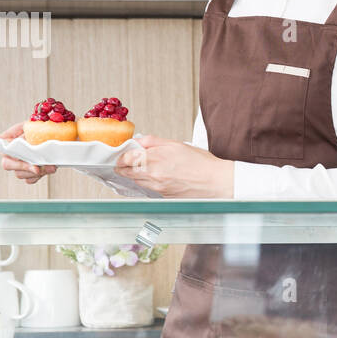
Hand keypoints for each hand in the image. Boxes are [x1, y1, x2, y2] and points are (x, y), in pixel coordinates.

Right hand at [0, 123, 56, 184]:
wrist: (53, 137)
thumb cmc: (40, 129)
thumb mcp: (34, 125)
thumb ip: (30, 133)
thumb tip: (29, 143)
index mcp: (7, 138)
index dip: (4, 149)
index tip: (18, 151)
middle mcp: (9, 154)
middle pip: (6, 164)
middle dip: (23, 166)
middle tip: (36, 167)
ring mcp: (17, 166)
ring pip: (19, 174)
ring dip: (35, 172)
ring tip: (50, 166)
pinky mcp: (27, 174)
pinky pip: (29, 179)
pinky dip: (39, 176)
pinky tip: (49, 169)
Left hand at [115, 135, 233, 197]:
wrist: (215, 182)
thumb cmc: (201, 163)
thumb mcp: (176, 144)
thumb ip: (153, 141)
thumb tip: (138, 141)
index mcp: (154, 158)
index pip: (125, 158)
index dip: (121, 156)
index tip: (122, 154)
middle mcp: (153, 174)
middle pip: (126, 172)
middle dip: (123, 167)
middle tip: (125, 162)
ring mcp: (157, 187)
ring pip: (135, 181)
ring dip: (134, 175)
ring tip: (140, 168)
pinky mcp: (163, 196)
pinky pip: (148, 189)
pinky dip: (147, 182)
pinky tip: (155, 177)